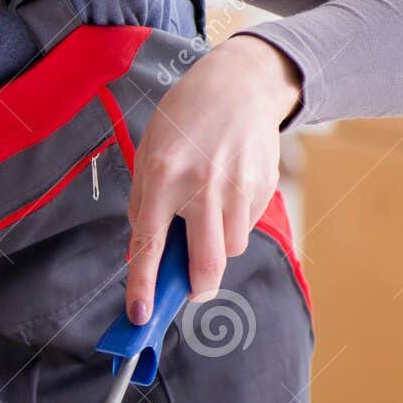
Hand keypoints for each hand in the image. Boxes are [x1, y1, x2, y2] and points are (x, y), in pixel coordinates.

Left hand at [125, 33, 300, 321]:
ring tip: (206, 214)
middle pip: (207, 264)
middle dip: (197, 289)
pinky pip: (246, 227)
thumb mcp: (148, 154)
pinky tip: (226, 193)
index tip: (139, 317)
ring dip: (215, 248)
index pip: (150, 245)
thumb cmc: (183, 120)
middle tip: (190, 290)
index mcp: (163, 177)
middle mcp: (202, 186)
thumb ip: (144, 205)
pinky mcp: (262, 188)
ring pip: (229, 250)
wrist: (238, 85)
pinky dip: (233, 225)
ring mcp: (237, 188)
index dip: (143, 286)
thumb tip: (145, 254)